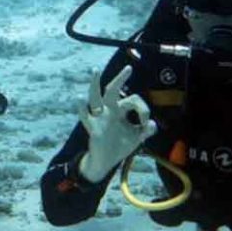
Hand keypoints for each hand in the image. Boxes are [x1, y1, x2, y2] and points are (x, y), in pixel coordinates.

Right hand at [77, 65, 156, 182]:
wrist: (106, 161)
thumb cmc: (120, 145)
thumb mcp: (136, 138)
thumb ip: (146, 130)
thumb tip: (153, 124)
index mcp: (121, 110)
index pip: (133, 100)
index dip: (143, 109)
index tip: (146, 123)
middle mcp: (109, 109)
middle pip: (113, 90)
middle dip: (120, 78)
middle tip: (129, 68)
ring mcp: (99, 117)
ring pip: (95, 97)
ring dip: (95, 84)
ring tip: (95, 70)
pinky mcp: (93, 127)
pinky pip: (85, 116)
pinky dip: (81, 107)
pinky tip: (79, 98)